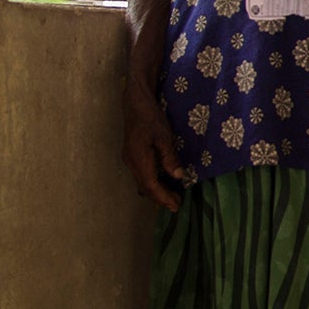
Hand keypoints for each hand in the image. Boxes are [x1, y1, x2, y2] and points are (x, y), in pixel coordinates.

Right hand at [122, 80, 185, 210]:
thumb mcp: (164, 136)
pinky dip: (152, 181)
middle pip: (145, 187)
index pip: (150, 185)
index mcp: (138, 159)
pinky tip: (164, 181)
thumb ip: (169, 157)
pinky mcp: (132, 154)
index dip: (163, 197)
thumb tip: (178, 176)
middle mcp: (131, 162)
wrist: (135, 103)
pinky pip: (142, 174)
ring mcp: (130, 159)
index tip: (175, 206)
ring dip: (156, 190)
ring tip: (173, 196)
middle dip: (160, 198)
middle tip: (176, 205)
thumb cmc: (150, 117)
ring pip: (142, 181)